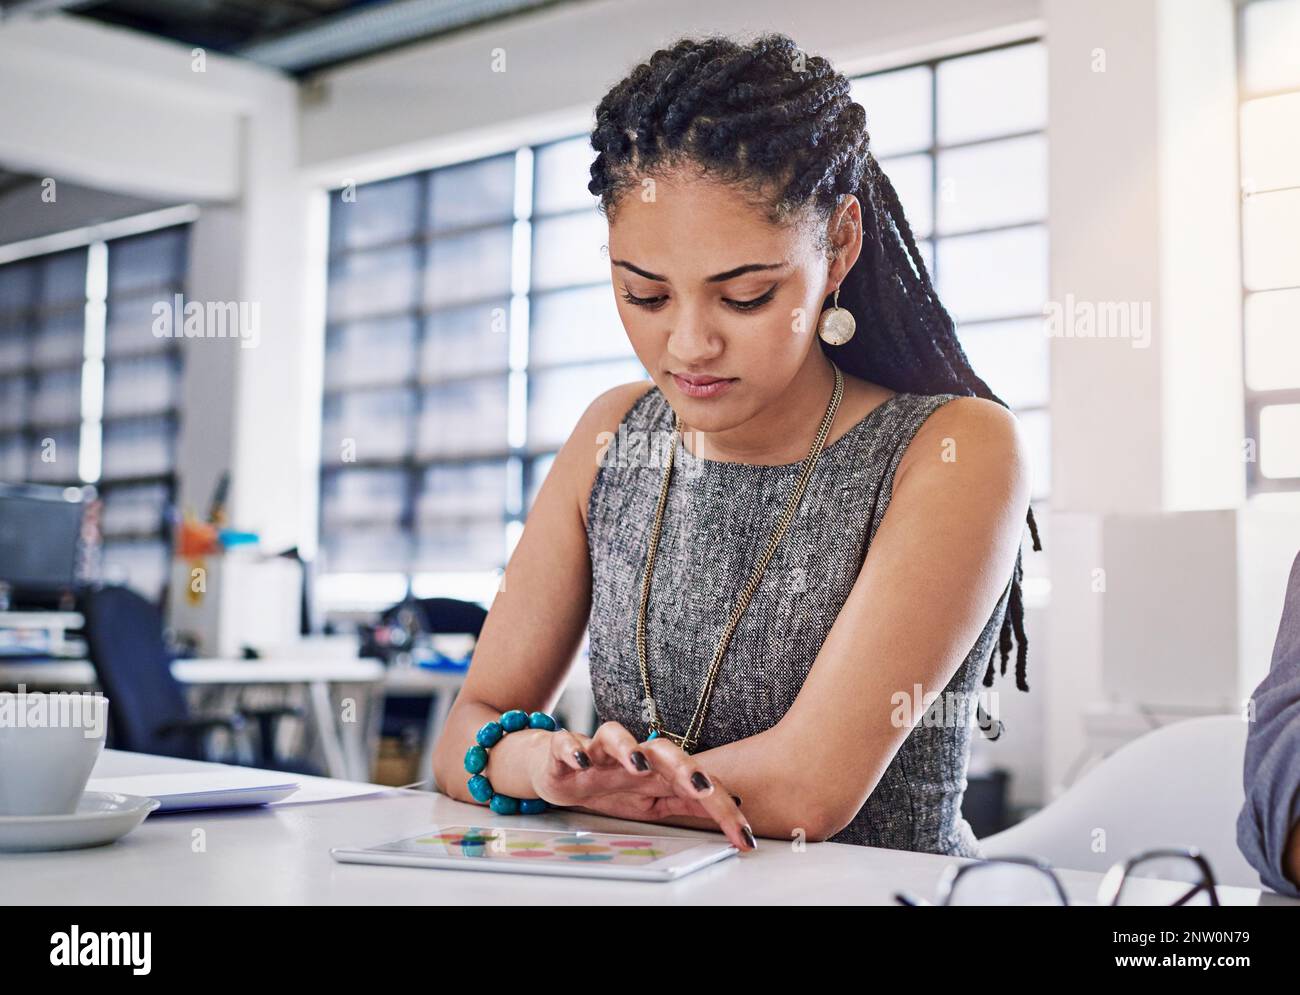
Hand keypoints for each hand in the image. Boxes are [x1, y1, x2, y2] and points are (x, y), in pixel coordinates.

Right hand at [527, 721, 755, 850]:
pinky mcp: (564, 751)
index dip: (722, 807)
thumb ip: (686, 802)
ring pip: (614, 735)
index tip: (743, 837)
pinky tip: (581, 760)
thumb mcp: (651, 800)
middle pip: (661, 749)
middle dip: (682, 766)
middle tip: (700, 788)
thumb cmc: (610, 783)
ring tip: (637, 765)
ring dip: (627, 748)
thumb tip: (729, 808)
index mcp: (656, 770)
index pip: (696, 781)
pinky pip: (566, 743)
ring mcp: (598, 751)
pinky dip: (573, 749)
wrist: (560, 769)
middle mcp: (631, 756)